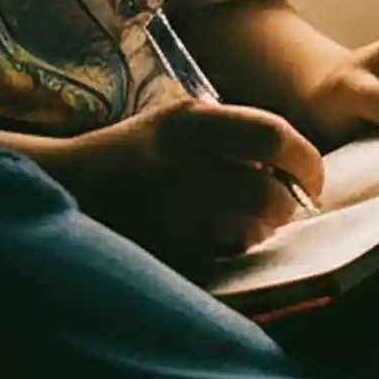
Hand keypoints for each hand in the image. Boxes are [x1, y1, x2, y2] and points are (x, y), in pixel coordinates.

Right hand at [61, 100, 323, 263]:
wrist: (65, 183)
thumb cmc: (130, 153)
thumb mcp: (176, 122)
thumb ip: (230, 133)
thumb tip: (289, 163)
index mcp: (191, 121)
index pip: (273, 134)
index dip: (306, 161)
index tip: (313, 179)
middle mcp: (182, 160)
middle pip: (267, 193)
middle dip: (285, 208)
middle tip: (281, 210)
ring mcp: (169, 208)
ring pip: (250, 231)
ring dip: (259, 232)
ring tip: (246, 225)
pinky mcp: (160, 247)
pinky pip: (220, 258)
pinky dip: (230, 252)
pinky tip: (216, 242)